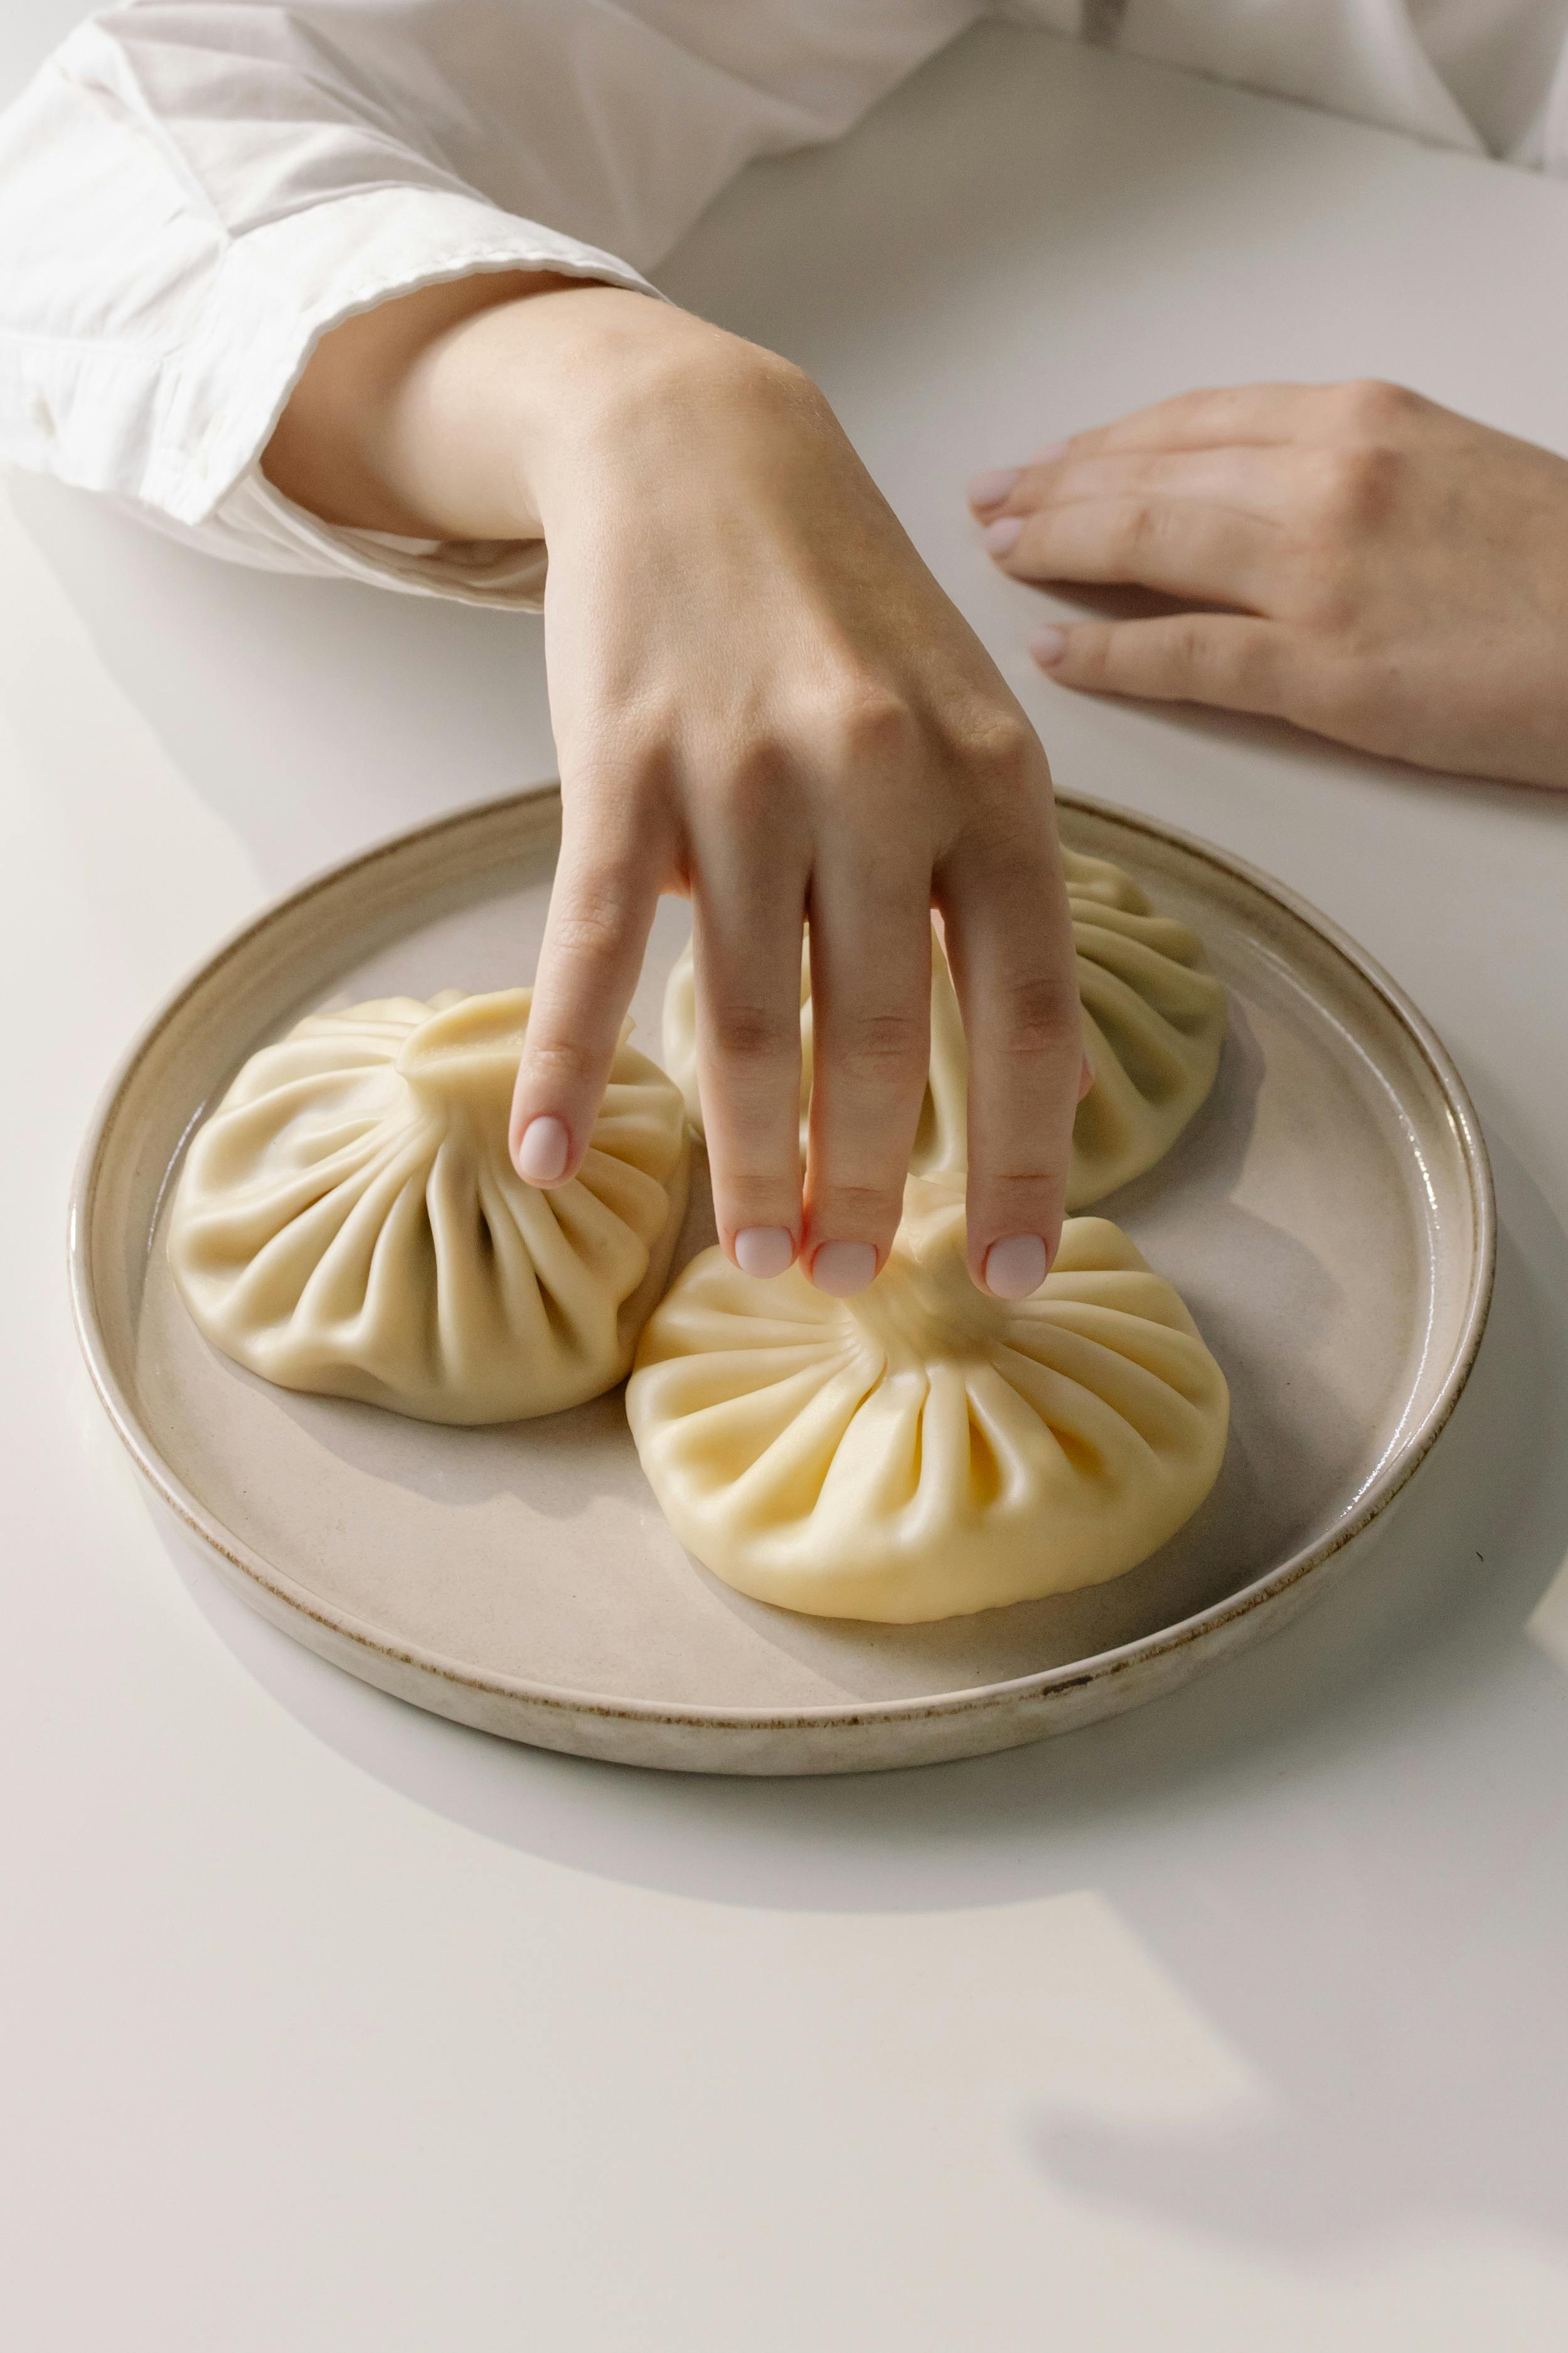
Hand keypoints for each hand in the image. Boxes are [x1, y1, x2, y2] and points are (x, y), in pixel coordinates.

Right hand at [268, 283, 1083, 1296]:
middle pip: (882, 1032)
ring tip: (749, 1254)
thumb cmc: (846, 608)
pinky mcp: (619, 768)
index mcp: (995, 779)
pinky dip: (572, 1063)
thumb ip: (985, 879)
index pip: (1029, 1008)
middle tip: (845, 1282)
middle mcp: (881, 778)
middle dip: (864, 1180)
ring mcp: (745, 773)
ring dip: (749, 1156)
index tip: (1008, 1270)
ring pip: (750, 1012)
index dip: (1022, 1156)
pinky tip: (553, 1158)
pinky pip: (595, 948)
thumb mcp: (966, 720)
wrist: (700, 445)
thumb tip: (996, 1069)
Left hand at [968, 379, 1567, 788]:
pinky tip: (1053, 650)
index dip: (1103, 442)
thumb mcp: (1446, 470)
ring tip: (1001, 556)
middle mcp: (1327, 475)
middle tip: (989, 504)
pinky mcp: (1326, 669)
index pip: (1192, 420)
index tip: (1046, 460)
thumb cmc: (1553, 565)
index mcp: (1359, 421)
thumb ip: (1343, 471)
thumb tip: (1245, 495)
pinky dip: (1107, 651)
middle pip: (1150, 471)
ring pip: (1148, 541)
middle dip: (1056, 486)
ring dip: (1059, 546)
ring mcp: (1319, 572)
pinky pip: (1184, 654)